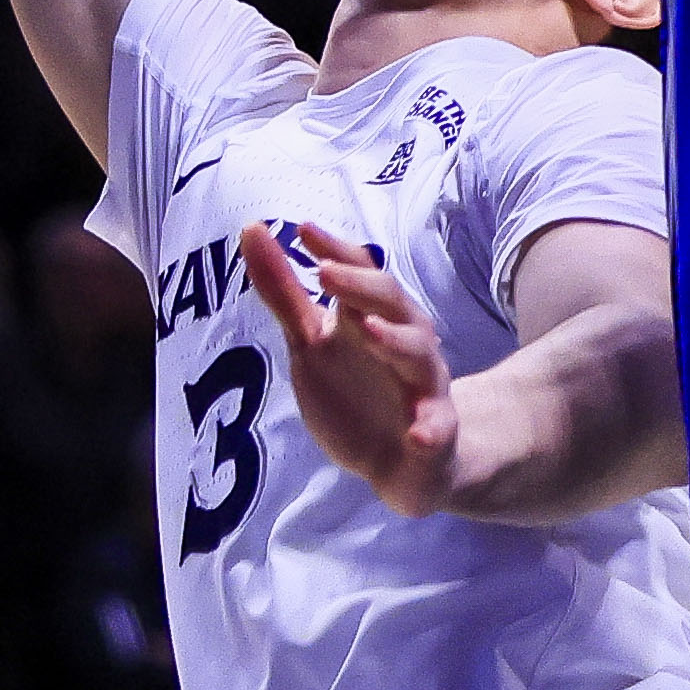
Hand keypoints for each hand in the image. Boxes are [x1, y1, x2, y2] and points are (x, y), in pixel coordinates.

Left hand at [238, 220, 459, 516]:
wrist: (397, 459)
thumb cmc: (354, 388)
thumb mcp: (310, 342)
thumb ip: (284, 292)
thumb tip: (251, 229)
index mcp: (369, 314)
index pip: (360, 270)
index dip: (336, 250)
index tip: (303, 230)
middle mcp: (403, 340)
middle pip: (392, 301)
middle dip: (361, 285)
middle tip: (325, 272)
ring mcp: (422, 384)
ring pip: (418, 355)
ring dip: (395, 341)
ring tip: (368, 330)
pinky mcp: (435, 430)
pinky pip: (437, 426)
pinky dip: (430, 427)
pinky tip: (417, 433)